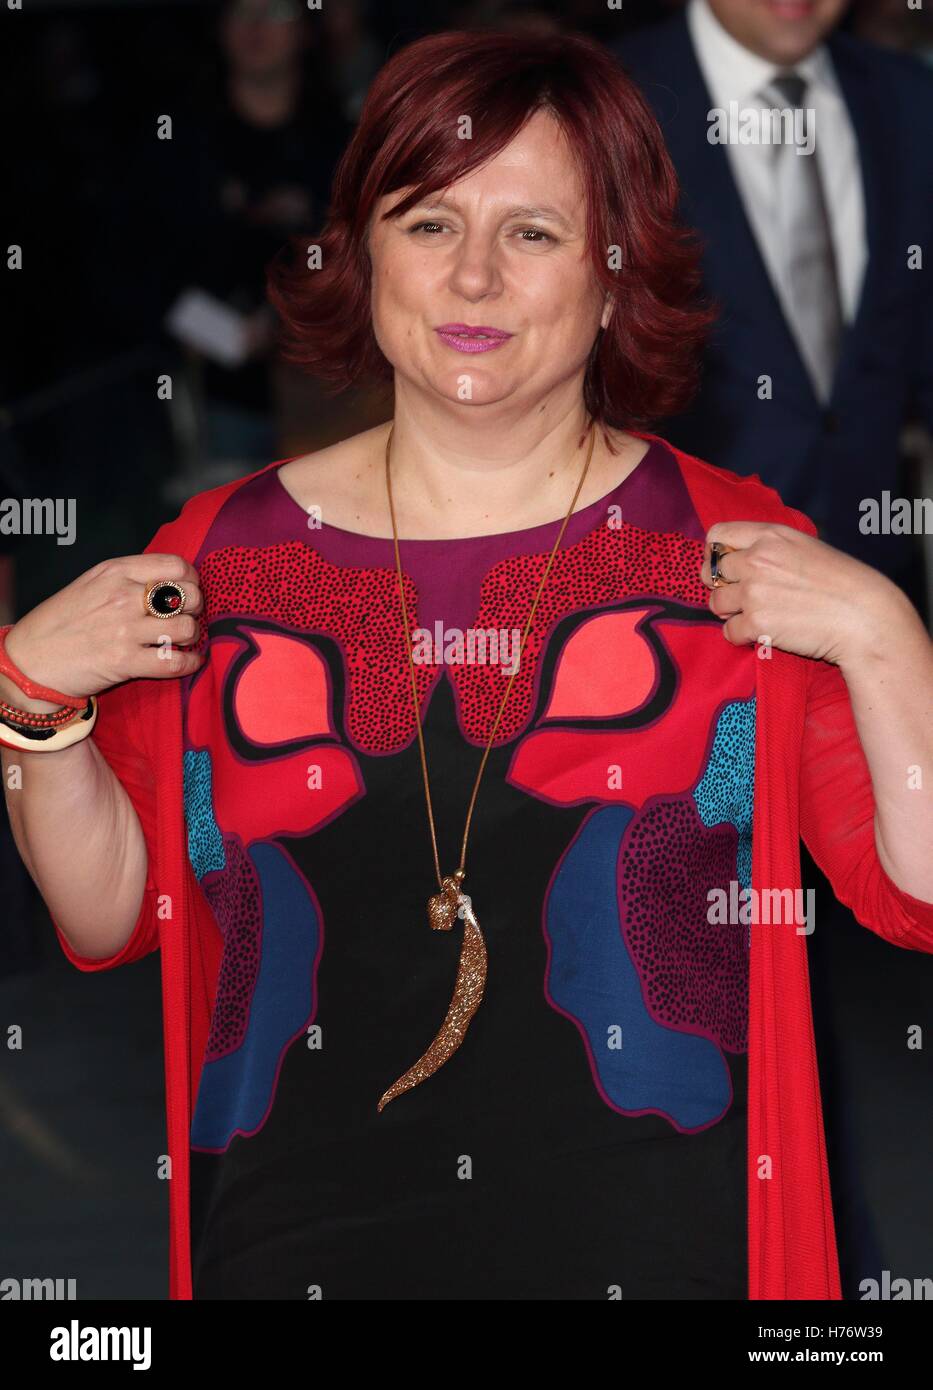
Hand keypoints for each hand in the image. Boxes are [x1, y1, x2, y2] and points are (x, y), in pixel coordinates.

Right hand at [2, 555, 204, 707]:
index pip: (176, 566)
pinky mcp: (125, 661)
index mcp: (115, 572)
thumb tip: (171, 582)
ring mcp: (125, 629)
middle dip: (195, 608)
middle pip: (188, 596)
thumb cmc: (61, 621)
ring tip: (184, 640)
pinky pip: (175, 662)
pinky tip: (190, 661)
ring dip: (192, 636)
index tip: (190, 590)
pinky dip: (190, 663)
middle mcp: (123, 596)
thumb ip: (128, 577)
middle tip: (187, 617)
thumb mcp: (91, 583)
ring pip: (187, 628)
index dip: (192, 580)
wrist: (30, 660)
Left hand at [699, 521, 916, 666]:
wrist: (865, 618)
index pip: (717, 535)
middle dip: (721, 587)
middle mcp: (757, 559)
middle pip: (710, 572)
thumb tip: (739, 559)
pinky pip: (729, 632)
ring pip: (715, 603)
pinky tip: (763, 634)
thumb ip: (771, 548)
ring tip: (754, 616)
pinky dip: (741, 636)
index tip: (722, 568)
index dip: (713, 553)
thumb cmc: (843, 584)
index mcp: (770, 536)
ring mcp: (754, 592)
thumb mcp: (806, 547)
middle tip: (741, 598)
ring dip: (729, 613)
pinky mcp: (757, 623)